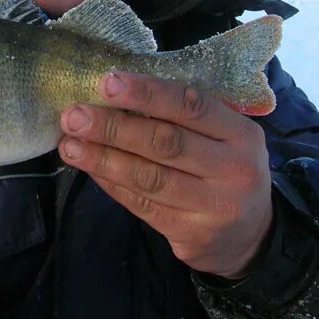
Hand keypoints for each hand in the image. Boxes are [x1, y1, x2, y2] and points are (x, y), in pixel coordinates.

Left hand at [58, 72, 272, 278]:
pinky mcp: (192, 235)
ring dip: (103, 158)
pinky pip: (142, 205)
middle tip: (75, 115)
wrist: (250, 236)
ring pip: (150, 177)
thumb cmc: (223, 169)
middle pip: (166, 143)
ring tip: (69, 144)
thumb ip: (183, 116)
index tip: (107, 82)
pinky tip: (89, 168)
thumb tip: (117, 91)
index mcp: (241, 133)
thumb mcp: (223, 136)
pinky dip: (111, 184)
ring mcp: (215, 206)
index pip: (191, 105)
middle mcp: (234, 169)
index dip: (147, 93)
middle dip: (114, 126)